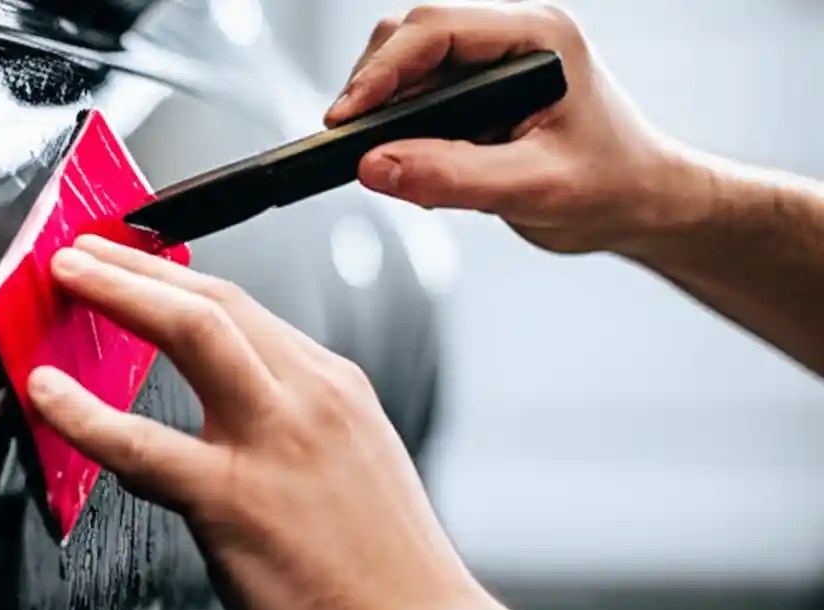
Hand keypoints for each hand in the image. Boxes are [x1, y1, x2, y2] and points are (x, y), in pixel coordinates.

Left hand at [25, 236, 485, 609]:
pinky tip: (50, 397)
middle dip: (139, 263)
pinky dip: (84, 413)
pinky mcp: (235, 500)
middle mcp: (310, 398)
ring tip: (67, 279)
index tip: (137, 265)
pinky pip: (142, 442)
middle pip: (214, 298)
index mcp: (335, 391)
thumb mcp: (352, 470)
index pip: (245, 309)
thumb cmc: (387, 577)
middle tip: (86, 253)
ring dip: (118, 292)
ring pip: (189, 331)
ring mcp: (274, 442)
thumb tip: (223, 419)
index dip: (177, 279)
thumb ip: (291, 431)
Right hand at [326, 1, 712, 254]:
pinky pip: (421, 92)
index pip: (435, 28)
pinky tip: (413, 161)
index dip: (381, 70)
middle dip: (373, 86)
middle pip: (411, 35)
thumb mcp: (534, 188)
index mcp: (536, 36)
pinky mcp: (481, 88)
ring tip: (388, 160)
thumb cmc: (612, 187)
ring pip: (409, 63)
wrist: (642, 202)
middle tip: (350, 141)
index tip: (346, 116)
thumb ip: (452, 177)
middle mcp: (512, 35)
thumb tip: (375, 166)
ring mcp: (495, 60)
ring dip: (386, 109)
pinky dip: (401, 126)